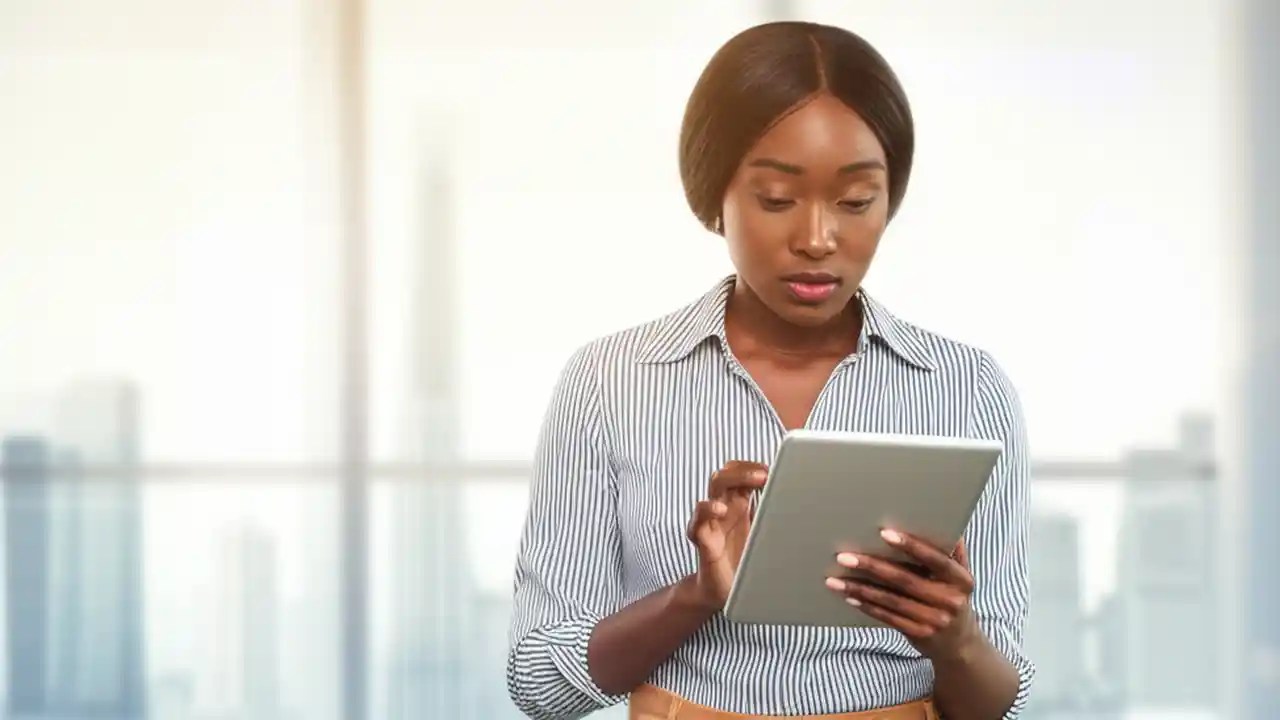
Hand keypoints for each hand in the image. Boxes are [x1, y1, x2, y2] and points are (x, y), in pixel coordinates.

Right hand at [685, 461, 767, 610]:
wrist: (722, 594)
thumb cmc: (745, 563)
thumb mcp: (765, 538)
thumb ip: (776, 520)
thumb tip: (807, 508)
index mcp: (740, 504)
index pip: (742, 472)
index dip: (756, 466)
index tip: (777, 468)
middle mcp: (725, 506)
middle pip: (729, 472)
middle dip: (747, 468)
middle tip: (767, 473)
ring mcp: (712, 519)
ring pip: (715, 485)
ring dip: (733, 477)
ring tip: (753, 481)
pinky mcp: (702, 538)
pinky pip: (698, 518)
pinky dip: (706, 509)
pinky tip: (719, 509)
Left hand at [825, 530, 982, 660]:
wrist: (960, 644)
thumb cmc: (953, 598)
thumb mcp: (960, 576)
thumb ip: (952, 551)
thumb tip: (943, 517)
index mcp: (961, 579)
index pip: (936, 559)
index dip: (911, 546)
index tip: (884, 533)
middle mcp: (950, 600)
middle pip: (906, 580)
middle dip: (872, 566)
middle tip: (844, 556)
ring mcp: (935, 620)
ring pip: (892, 601)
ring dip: (861, 589)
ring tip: (834, 580)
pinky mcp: (920, 634)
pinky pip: (889, 618)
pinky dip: (868, 607)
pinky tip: (849, 597)